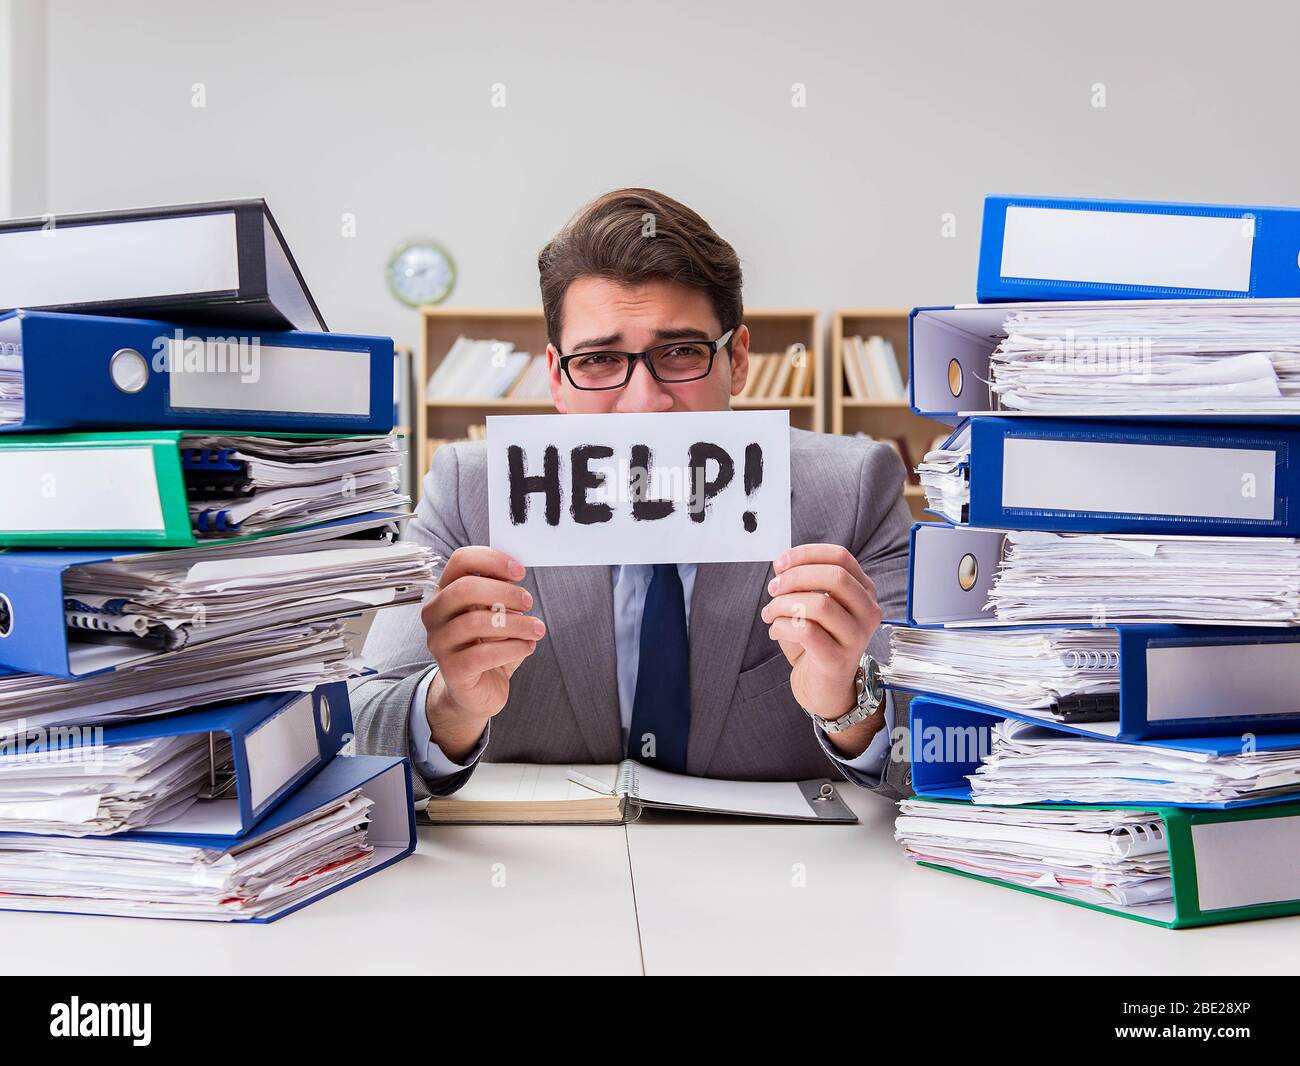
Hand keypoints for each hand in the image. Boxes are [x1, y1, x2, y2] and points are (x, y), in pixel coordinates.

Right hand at [421, 546, 544, 759]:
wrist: (478, 691)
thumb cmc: (490, 646)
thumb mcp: (496, 615)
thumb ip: (501, 594)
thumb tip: (516, 576)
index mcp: (446, 592)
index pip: (460, 561)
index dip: (492, 560)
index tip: (519, 571)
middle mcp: (435, 614)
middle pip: (464, 589)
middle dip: (504, 592)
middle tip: (528, 602)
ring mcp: (439, 642)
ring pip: (475, 622)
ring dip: (515, 623)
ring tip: (536, 629)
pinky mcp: (452, 669)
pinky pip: (483, 654)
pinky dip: (512, 648)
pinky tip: (527, 647)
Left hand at [759, 543, 883, 755]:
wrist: (824, 688)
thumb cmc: (817, 642)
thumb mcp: (811, 604)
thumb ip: (801, 582)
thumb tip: (782, 564)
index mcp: (864, 591)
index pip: (840, 557)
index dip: (806, 554)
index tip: (780, 564)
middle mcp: (868, 612)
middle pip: (835, 576)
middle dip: (795, 578)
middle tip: (773, 589)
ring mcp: (857, 637)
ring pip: (820, 604)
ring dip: (784, 604)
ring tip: (770, 614)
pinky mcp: (838, 659)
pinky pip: (807, 632)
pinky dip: (783, 626)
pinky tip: (776, 631)